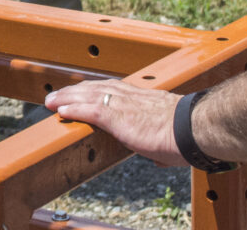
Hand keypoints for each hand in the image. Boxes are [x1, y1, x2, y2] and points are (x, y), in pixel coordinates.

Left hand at [46, 79, 184, 166]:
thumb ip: (160, 145)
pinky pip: (89, 111)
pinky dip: (74, 110)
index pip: (112, 89)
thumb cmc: (190, 136)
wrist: (196, 128)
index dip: (93, 90)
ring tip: (50, 102)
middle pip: (94, 88)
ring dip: (66, 98)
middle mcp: (130, 97)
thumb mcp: (173, 136)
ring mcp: (123, 105)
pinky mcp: (118, 117)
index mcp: (143, 98)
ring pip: (87, 96)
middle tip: (57, 95)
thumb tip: (160, 158)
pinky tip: (61, 112)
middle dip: (73, 91)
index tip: (82, 91)